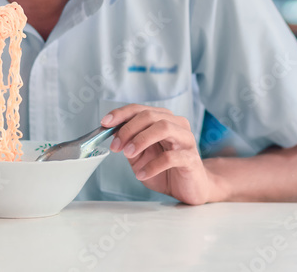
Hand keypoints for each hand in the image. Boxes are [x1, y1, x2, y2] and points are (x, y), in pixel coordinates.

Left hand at [101, 105, 221, 204]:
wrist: (190, 188)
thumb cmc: (166, 170)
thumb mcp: (141, 156)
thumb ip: (129, 144)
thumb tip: (112, 135)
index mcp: (163, 120)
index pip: (139, 109)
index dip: (121, 114)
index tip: (105, 122)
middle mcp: (176, 125)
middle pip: (150, 115)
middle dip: (128, 129)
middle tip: (116, 146)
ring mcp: (186, 140)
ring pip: (163, 128)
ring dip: (141, 139)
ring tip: (128, 154)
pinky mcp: (191, 159)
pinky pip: (171, 157)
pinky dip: (152, 166)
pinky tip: (142, 174)